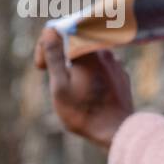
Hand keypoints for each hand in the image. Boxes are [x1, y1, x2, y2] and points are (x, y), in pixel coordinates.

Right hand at [33, 28, 134, 149]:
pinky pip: (101, 67)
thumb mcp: (60, 86)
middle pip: (75, 42)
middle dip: (59, 56)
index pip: (60, 32)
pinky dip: (90, 74)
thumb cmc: (84, 113)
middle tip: (50, 75)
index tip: (41, 67)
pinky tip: (88, 93)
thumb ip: (54, 56)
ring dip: (75, 66)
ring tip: (71, 90)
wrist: (116, 132)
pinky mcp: (122, 76)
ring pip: (88, 56)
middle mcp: (105, 53)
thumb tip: (49, 30)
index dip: (45, 46)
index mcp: (88, 52)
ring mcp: (116, 64)